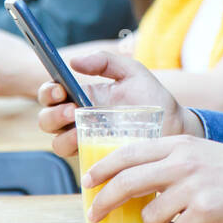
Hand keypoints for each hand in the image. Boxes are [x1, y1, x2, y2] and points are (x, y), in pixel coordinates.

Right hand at [37, 50, 199, 157]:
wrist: (175, 127)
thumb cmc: (153, 99)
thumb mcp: (132, 73)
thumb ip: (106, 62)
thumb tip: (74, 61)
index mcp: (83, 96)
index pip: (53, 93)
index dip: (48, 91)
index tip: (60, 89)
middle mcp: (79, 119)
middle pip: (47, 119)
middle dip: (52, 114)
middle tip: (71, 110)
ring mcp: (86, 140)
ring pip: (57, 141)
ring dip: (62, 135)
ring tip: (80, 127)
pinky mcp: (96, 159)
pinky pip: (76, 161)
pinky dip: (77, 153)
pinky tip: (89, 144)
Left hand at [82, 135, 222, 222]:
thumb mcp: (202, 153)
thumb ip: (172, 162)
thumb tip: (137, 185)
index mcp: (180, 144)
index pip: (129, 152)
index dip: (103, 167)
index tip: (88, 180)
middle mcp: (183, 162)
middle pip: (127, 182)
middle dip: (104, 201)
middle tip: (94, 215)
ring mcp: (193, 186)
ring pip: (151, 217)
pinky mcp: (205, 211)